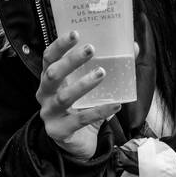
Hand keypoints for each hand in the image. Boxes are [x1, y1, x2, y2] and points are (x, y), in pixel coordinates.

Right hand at [38, 31, 124, 162]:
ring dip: (83, 84)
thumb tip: (132, 47)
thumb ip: (109, 66)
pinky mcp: (58, 131)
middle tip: (91, 49)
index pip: (49, 57)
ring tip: (102, 73)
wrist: (77, 143)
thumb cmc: (82, 108)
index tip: (76, 33)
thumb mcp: (91, 86)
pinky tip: (115, 105)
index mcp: (49, 79)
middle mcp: (44, 94)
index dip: (60, 45)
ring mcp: (49, 114)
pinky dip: (99, 111)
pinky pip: (80, 120)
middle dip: (71, 61)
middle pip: (53, 74)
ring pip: (64, 97)